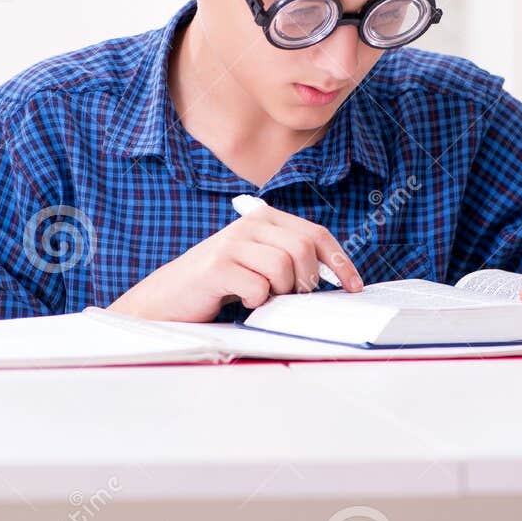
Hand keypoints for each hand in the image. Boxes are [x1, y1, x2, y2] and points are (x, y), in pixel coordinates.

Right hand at [108, 203, 363, 321]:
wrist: (167, 298)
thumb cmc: (219, 283)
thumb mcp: (257, 262)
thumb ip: (289, 259)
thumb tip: (335, 278)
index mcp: (264, 218)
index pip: (316, 234)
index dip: (340, 262)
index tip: (354, 286)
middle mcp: (249, 224)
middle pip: (304, 250)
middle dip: (305, 281)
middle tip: (288, 296)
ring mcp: (232, 243)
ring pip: (284, 268)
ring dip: (279, 292)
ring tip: (260, 296)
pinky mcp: (217, 267)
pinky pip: (259, 288)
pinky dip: (256, 302)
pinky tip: (241, 301)